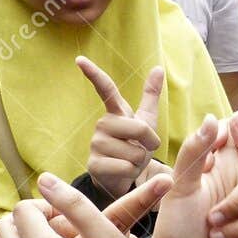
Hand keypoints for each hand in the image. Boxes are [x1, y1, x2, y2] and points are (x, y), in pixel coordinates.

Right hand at [80, 57, 163, 200]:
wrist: (123, 178)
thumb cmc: (134, 147)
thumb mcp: (146, 121)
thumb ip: (150, 95)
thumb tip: (158, 67)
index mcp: (115, 113)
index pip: (105, 89)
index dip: (93, 74)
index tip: (79, 59)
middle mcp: (102, 125)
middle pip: (139, 128)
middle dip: (150, 142)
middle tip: (142, 150)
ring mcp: (96, 144)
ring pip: (134, 151)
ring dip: (140, 161)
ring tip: (130, 162)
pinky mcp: (94, 164)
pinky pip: (125, 167)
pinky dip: (132, 173)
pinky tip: (123, 173)